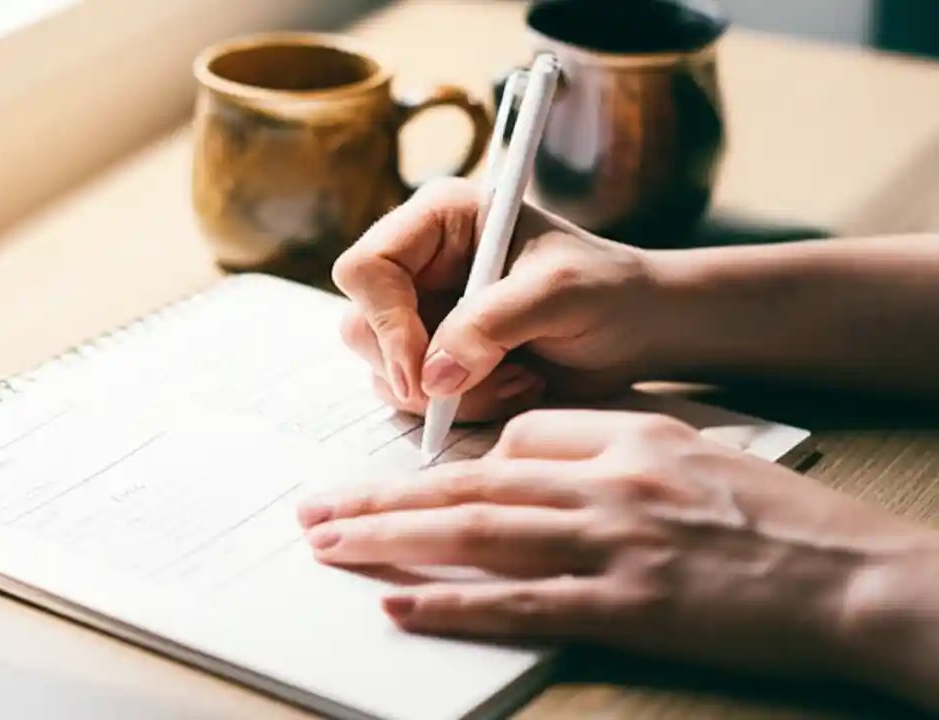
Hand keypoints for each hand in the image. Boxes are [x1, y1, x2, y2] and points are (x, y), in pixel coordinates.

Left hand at [296, 409, 938, 704]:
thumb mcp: (692, 450)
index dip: (453, 468)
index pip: (516, 444)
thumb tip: (526, 460)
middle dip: (382, 495)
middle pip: (469, 485)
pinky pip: (519, 604)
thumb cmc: (777, 518)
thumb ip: (606, 445)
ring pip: (477, 535)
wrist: (854, 576)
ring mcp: (612, 547)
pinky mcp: (624, 610)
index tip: (402, 487)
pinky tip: (400, 601)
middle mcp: (606, 486)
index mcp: (624, 440)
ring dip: (391, 538)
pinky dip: (453, 601)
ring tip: (328, 543)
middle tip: (316, 507)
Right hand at [332, 178, 665, 421]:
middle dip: (415, 368)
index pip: (366, 267)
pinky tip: (514, 387)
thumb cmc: (609, 291)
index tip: (421, 369)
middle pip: (361, 324)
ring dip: (447, 394)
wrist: (640, 330)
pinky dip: (460, 407)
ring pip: (383, 369)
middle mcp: (420, 263)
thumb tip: (432, 376)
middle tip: (474, 383)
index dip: (385, 321)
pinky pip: (412, 397)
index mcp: (439, 219)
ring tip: (517, 378)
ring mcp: (422, 313)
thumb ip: (490, 324)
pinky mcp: (434, 357)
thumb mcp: (559, 293)